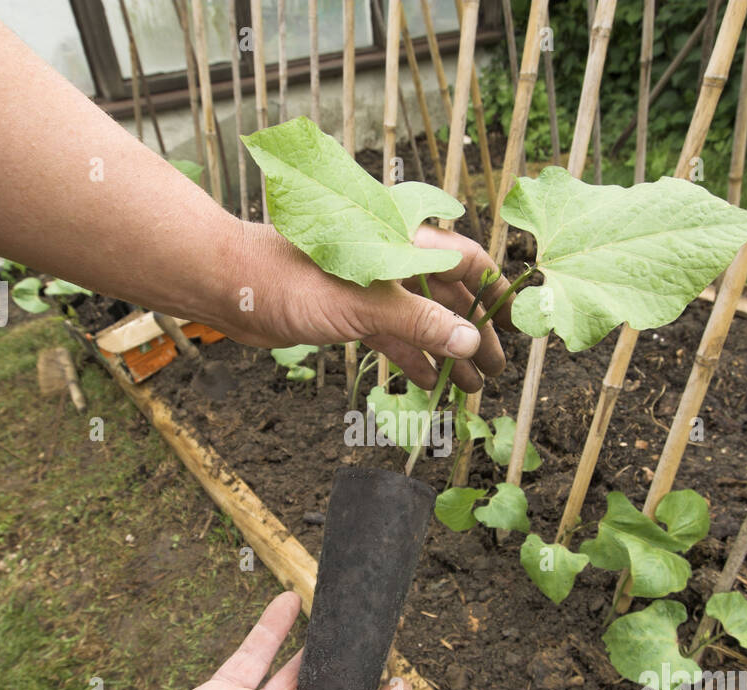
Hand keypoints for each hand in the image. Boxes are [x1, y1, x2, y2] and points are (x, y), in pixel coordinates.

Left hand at [221, 222, 516, 392]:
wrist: (233, 286)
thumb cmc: (294, 281)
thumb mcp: (366, 306)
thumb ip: (420, 323)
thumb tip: (471, 342)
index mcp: (404, 244)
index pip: (466, 264)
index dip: (492, 294)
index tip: (514, 326)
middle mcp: (392, 263)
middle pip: (447, 298)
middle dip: (473, 335)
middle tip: (494, 374)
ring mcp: (370, 289)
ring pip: (421, 321)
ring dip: (445, 352)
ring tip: (469, 389)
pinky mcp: (347, 312)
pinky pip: (391, 336)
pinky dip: (411, 358)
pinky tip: (429, 383)